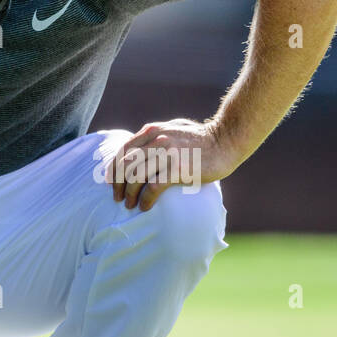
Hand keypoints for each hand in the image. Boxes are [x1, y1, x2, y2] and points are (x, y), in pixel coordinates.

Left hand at [108, 118, 237, 211]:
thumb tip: (141, 147)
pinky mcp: (178, 169)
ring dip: (130, 194)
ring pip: (136, 177)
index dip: (114, 169)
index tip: (111, 183)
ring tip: (129, 205)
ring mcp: (167, 154)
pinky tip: (145, 207)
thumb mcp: (174, 129)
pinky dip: (145, 199)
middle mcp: (156, 140)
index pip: (123, 151)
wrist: (225, 141)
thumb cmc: (202, 138)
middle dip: (118, 184)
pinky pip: (153, 187)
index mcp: (152, 131)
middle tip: (117, 198)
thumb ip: (156, 136)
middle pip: (126, 165)